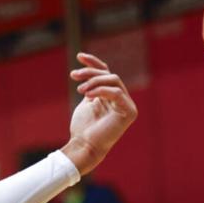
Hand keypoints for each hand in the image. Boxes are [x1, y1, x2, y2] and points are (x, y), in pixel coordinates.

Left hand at [62, 53, 137, 175]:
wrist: (84, 147)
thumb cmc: (83, 128)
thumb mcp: (86, 101)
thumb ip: (92, 86)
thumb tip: (89, 70)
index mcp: (112, 95)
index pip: (106, 72)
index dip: (94, 62)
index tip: (79, 56)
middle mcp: (122, 98)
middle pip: (109, 75)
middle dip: (91, 73)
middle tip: (74, 76)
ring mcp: (128, 105)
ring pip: (114, 80)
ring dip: (95, 81)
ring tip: (80, 90)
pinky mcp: (129, 112)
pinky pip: (116, 92)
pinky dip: (101, 90)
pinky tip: (88, 95)